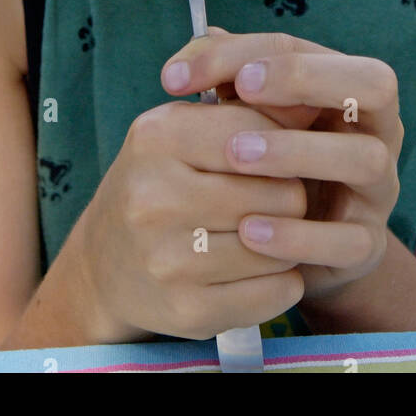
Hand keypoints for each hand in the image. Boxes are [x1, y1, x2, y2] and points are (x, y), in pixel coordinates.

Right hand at [69, 95, 306, 342]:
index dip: (284, 143)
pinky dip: (282, 283)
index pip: (259, 132)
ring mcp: (168, 259)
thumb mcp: (184, 130)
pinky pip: (276, 294)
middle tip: (275, 199)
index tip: (278, 153)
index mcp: (156, 137)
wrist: (103, 264)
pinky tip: (259, 271)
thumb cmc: (159, 183)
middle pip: (281, 193)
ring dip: (287, 243)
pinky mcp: (188, 311)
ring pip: (282, 248)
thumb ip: (246, 111)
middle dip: (290, 196)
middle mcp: (154, 196)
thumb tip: (312, 104)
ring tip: (266, 234)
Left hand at [160, 28, 403, 308]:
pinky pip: (350, 242)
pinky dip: (299, 236)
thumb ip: (214, 86)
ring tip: (238, 156)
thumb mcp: (241, 118)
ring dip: (300, 151)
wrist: (287, 248)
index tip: (184, 75)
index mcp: (345, 88)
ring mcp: (378, 189)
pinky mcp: (368, 245)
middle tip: (241, 90)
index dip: (248, 52)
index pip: (309, 50)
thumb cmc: (264, 163)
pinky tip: (248, 230)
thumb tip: (178, 70)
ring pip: (367, 159)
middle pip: (373, 84)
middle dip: (304, 78)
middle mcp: (375, 131)